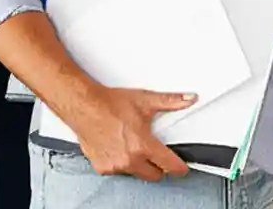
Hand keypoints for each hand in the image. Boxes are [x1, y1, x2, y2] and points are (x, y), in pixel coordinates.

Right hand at [73, 87, 195, 180]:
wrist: (84, 107)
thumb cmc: (110, 104)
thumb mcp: (145, 100)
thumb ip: (170, 101)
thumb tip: (188, 99)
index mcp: (142, 145)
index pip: (169, 165)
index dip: (179, 168)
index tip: (182, 168)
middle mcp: (129, 159)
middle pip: (154, 175)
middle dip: (158, 166)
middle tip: (156, 154)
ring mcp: (115, 166)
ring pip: (136, 174)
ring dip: (139, 164)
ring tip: (133, 146)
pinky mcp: (103, 167)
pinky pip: (118, 171)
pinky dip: (121, 163)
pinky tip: (118, 149)